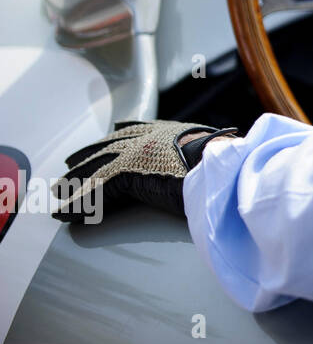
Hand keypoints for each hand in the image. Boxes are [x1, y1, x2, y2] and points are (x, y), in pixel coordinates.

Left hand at [53, 120, 237, 223]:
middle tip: (70, 164)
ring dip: (75, 183)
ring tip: (59, 193)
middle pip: (106, 147)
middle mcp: (144, 137)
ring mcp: (132, 154)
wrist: (220, 166)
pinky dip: (77, 205)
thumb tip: (215, 156)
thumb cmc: (222, 162)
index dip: (117, 134)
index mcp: (165, 130)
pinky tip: (64, 214)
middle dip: (87, 156)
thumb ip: (199, 152)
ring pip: (95, 169)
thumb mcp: (209, 151)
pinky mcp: (125, 175)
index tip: (109, 134)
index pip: (133, 129)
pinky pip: (94, 193)